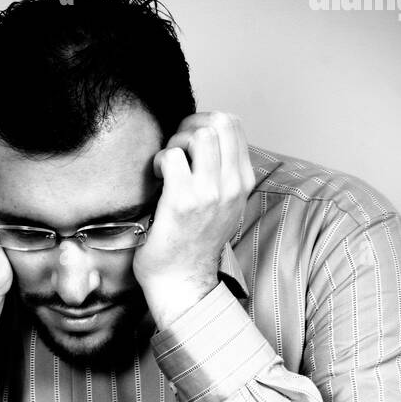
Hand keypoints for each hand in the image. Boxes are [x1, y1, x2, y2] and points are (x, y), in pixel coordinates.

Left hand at [133, 111, 254, 328]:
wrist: (182, 280)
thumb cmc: (194, 243)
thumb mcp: (223, 206)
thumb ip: (222, 173)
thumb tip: (205, 136)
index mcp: (243, 183)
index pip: (233, 124)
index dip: (206, 120)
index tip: (189, 139)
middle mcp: (232, 186)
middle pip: (218, 123)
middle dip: (190, 126)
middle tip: (176, 148)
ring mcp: (210, 194)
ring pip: (199, 135)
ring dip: (176, 142)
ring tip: (168, 165)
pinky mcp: (183, 202)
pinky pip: (172, 156)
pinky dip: (160, 161)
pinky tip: (158, 178)